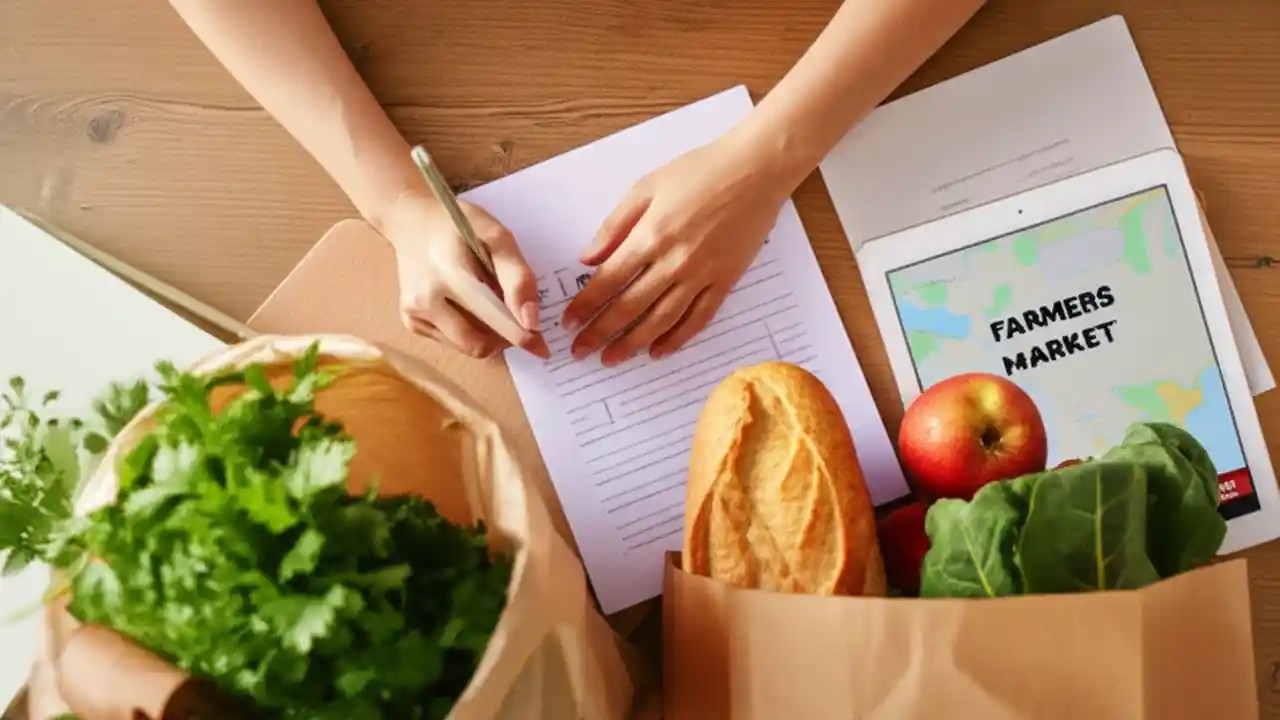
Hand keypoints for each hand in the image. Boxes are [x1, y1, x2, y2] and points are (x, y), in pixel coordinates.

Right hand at [379, 193, 548, 358]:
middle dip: (505, 338)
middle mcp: (425, 300)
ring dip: (488, 335)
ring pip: (466, 346)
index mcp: (450, 275)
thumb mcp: (497, 237)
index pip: (493, 321)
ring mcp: (414, 314)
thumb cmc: (459, 226)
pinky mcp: (411, 322)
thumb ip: (517, 277)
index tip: (542, 347)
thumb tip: (530, 320)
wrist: (413, 222)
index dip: (522, 338)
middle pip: (479, 344)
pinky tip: (468, 306)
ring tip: (489, 303)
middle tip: (516, 317)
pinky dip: (469, 331)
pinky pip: (451, 342)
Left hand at [562, 134, 788, 364]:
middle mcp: (674, 261)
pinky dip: (677, 339)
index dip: (585, 305)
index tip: (568, 323)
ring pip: (661, 320)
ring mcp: (702, 275)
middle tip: (580, 351)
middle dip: (600, 332)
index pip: (608, 280)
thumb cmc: (700, 171)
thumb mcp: (646, 187)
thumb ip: (614, 226)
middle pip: (629, 307)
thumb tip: (587, 259)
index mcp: (650, 235)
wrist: (756, 170)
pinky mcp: (725, 281)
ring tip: (611, 359)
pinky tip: (658, 352)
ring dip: (633, 343)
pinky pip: (698, 318)